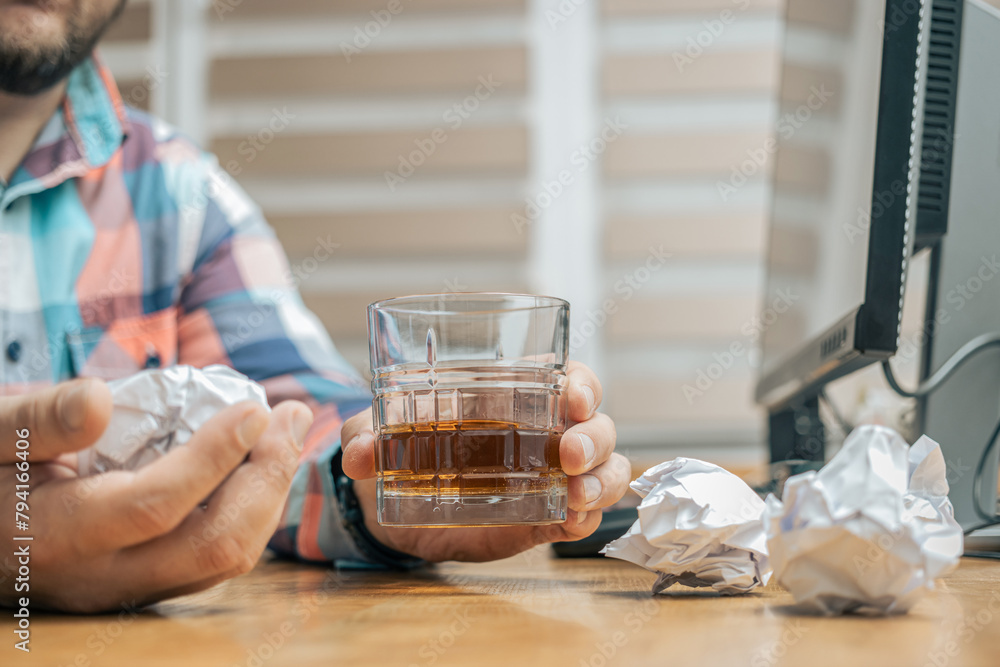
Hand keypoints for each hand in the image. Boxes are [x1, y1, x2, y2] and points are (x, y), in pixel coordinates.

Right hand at [0, 378, 312, 612]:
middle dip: (267, 478)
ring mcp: (130, 587)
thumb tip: (98, 399)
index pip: (155, 505)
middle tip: (292, 414)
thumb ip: (38, 420)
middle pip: (213, 545)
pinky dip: (252, 510)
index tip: (257, 407)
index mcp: (57, 536)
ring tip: (286, 430)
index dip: (214, 455)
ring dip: (269, 494)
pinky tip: (259, 463)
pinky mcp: (147, 583)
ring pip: (225, 559)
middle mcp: (101, 576)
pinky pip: (216, 557)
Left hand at [340, 362, 629, 561]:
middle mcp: (544, 433)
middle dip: (594, 437)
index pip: (570, 378)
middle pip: (597, 424)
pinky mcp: (543, 517)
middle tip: (569, 456)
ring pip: (604, 468)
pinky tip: (572, 523)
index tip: (572, 398)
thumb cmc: (400, 449)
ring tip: (577, 497)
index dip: (583, 384)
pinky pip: (583, 515)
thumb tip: (358, 453)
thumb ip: (366, 435)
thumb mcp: (377, 434)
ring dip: (601, 480)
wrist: (395, 509)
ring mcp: (549, 477)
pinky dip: (587, 519)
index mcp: (515, 396)